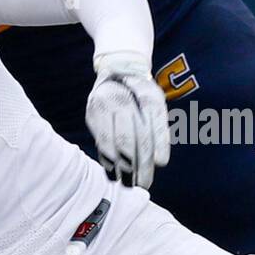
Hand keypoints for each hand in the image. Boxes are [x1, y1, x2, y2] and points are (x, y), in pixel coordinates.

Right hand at [85, 52, 169, 188]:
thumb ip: (158, 129)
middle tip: (144, 184)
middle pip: (135, 137)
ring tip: (129, 183)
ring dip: (123, 166)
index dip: (159, 143)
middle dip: (140, 163)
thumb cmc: (140, 95)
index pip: (154, 122)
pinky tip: (113, 173)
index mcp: (147, 94)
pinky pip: (101, 141)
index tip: (161, 163)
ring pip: (117, 141)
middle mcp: (125, 99)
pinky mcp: (92, 114)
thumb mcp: (155, 103)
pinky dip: (108, 159)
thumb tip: (159, 162)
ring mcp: (106, 106)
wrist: (115, 71)